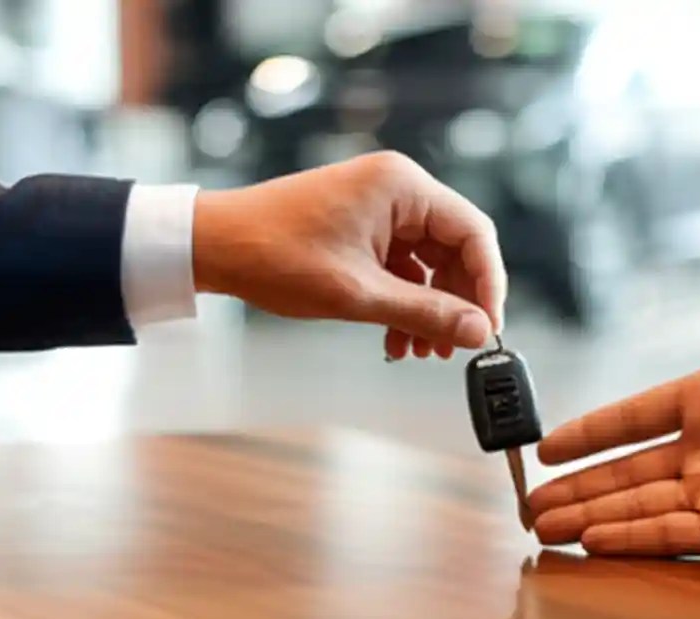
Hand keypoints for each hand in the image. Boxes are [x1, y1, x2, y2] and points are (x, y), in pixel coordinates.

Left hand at [192, 151, 504, 359]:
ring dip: (428, 308)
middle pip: (454, 249)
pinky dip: (402, 300)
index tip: (487, 327)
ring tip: (423, 350)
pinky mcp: (360, 226)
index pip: (473, 233)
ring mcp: (377, 206)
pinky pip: (400, 265)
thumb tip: (477, 331)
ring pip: (427, 262)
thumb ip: (426, 313)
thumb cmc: (275, 255)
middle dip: (456, 302)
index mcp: (402, 187)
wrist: (212, 246)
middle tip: (454, 347)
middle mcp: (396, 188)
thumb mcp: (359, 295)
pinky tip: (397, 338)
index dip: (487, 284)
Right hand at [530, 207, 699, 557]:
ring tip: (542, 527)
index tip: (546, 446)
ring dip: (588, 515)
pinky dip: (630, 538)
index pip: (632, 417)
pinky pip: (670, 534)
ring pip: (636, 503)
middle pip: (622, 469)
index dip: (588, 432)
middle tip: (527, 502)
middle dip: (574, 486)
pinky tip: (591, 544)